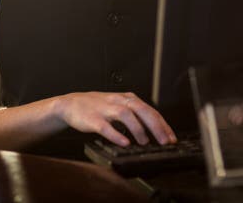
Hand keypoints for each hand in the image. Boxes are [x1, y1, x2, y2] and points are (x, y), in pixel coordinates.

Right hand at [54, 91, 176, 146]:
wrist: (70, 104)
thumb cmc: (97, 107)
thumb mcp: (119, 106)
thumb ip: (135, 115)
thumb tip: (155, 130)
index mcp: (127, 98)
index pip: (149, 110)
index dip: (162, 124)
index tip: (171, 138)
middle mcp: (118, 101)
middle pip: (141, 110)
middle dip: (155, 126)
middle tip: (165, 141)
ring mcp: (105, 109)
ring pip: (125, 115)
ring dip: (137, 129)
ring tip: (145, 142)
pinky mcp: (93, 119)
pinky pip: (106, 126)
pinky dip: (116, 135)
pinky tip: (124, 143)